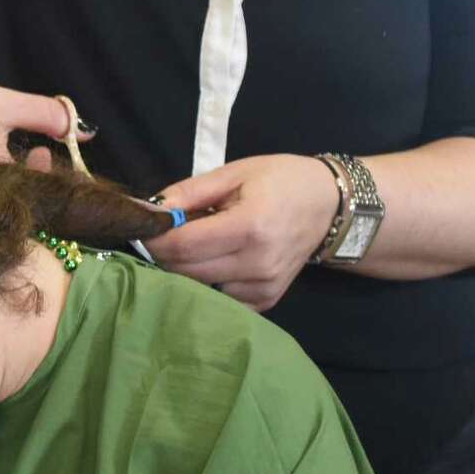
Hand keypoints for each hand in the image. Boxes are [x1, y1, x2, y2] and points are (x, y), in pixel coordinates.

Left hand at [143, 155, 340, 311]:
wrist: (330, 205)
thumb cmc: (281, 180)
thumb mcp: (234, 173)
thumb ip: (189, 193)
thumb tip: (147, 209)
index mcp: (250, 227)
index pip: (183, 246)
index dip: (155, 239)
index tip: (145, 228)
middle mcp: (258, 264)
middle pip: (186, 272)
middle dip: (167, 253)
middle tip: (170, 232)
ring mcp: (264, 287)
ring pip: (199, 288)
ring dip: (188, 268)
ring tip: (201, 243)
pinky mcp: (267, 300)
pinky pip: (221, 297)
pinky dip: (210, 280)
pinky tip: (221, 259)